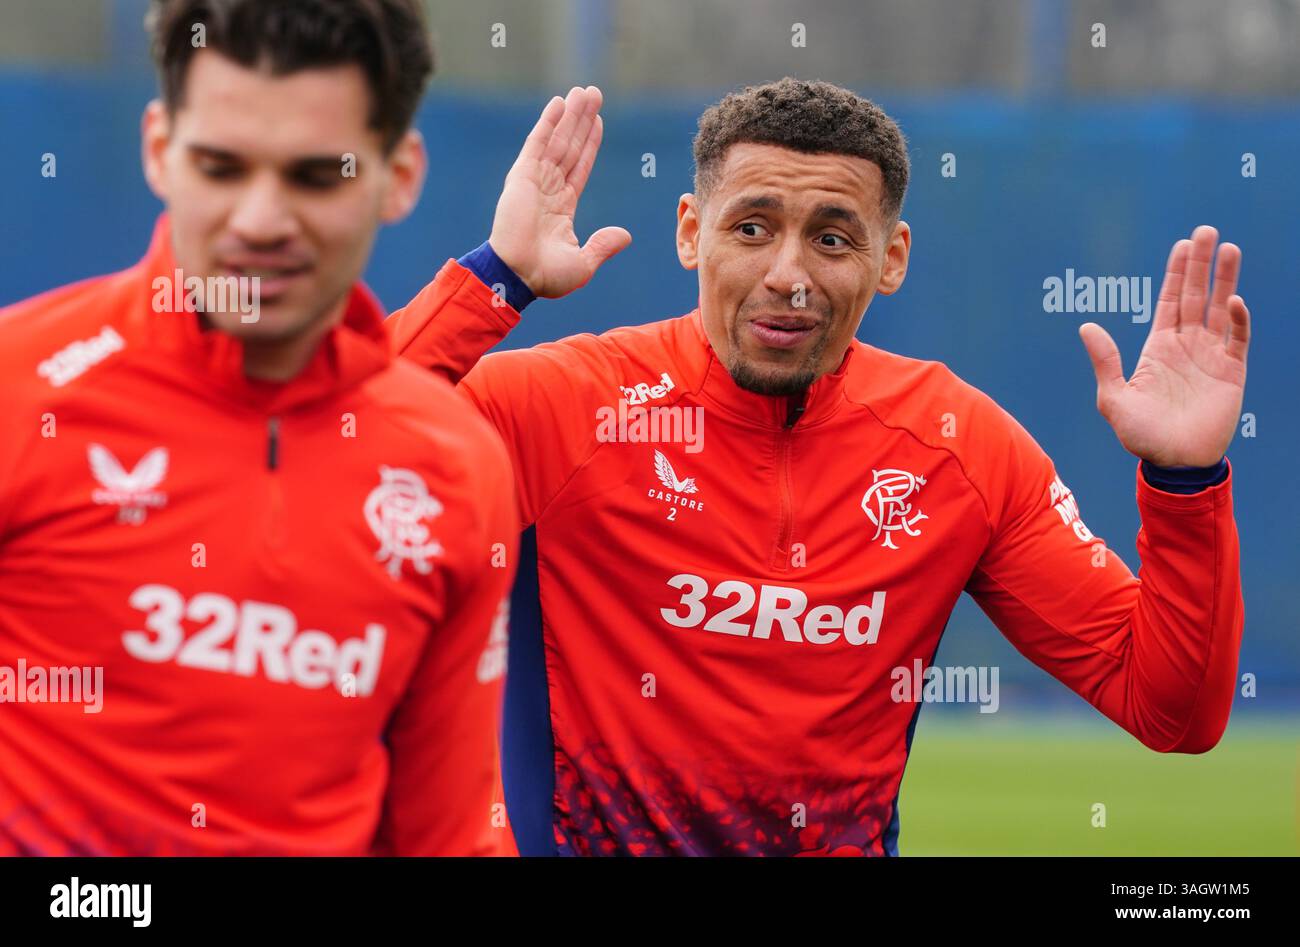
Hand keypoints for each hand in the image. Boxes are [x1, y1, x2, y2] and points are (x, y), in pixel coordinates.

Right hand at [488, 86, 631, 297]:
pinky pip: (538, 143)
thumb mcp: (584, 263)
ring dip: (571, 115)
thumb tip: (625, 236)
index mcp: (562, 207)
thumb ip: (603, 245)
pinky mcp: (522, 176)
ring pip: (558, 139)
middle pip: (570, 146)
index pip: (580, 167)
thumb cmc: (546, 277)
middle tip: (594, 93)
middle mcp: (548, 189)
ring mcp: (535, 180)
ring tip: (583, 91)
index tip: (598, 121)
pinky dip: (548, 122)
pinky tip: (559, 103)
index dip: (590, 143)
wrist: (518, 276)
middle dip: (582, 120)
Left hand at [1078, 225, 1249, 467]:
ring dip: (1225, 279)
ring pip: (1220, 309)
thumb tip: (1086, 326)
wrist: (1174, 463)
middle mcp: (1186, 346)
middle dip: (1201, 263)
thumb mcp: (1114, 399)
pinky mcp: (1231, 373)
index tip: (1182, 246)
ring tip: (1230, 249)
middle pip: (1196, 295)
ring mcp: (1211, 357)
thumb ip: (1105, 362)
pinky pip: (1237, 339)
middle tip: (1207, 230)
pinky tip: (1234, 300)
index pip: (1169, 301)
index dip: (1176, 273)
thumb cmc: (1141, 435)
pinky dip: (1237, 320)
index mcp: (1158, 347)